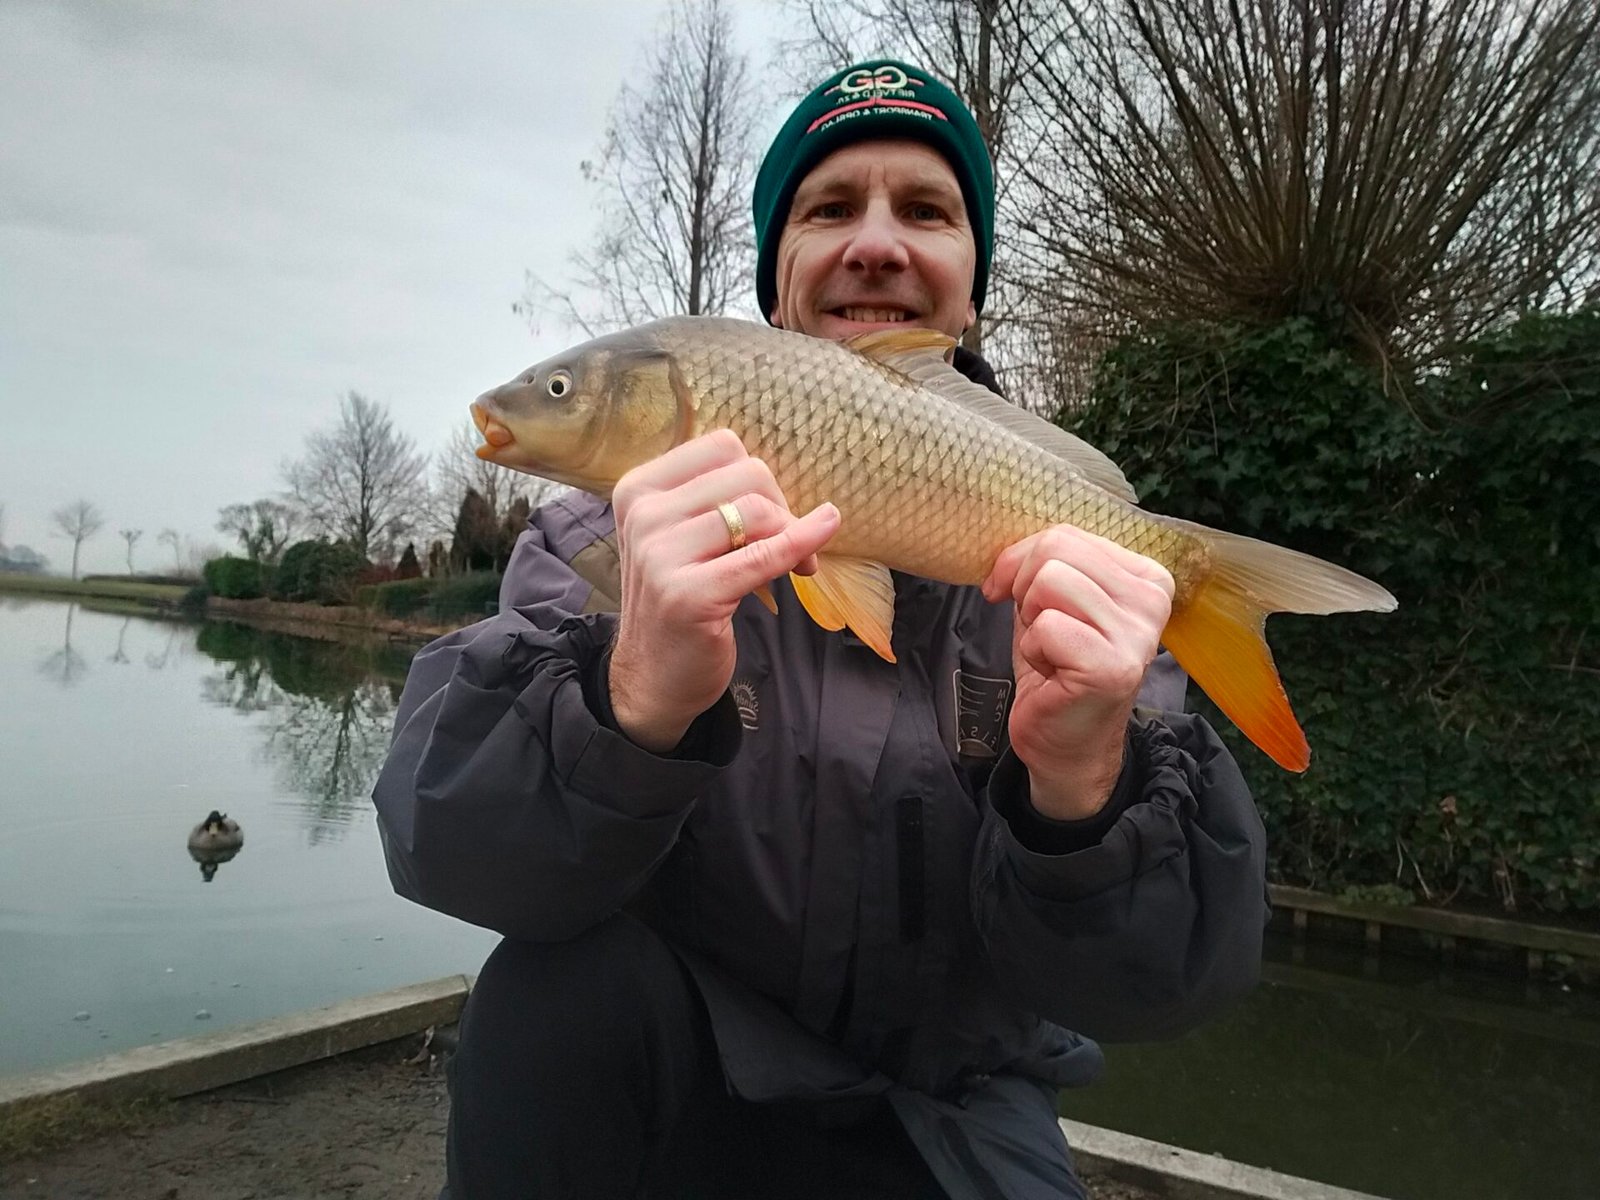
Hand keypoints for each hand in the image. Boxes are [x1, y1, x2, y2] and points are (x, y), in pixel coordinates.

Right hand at [608, 430, 839, 752]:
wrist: (653, 680)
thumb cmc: (679, 600)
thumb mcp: (683, 538)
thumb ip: (719, 501)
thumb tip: (795, 482)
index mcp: (639, 490)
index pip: (723, 447)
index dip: (760, 479)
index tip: (770, 518)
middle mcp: (643, 515)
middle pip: (748, 474)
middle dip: (783, 507)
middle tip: (791, 548)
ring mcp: (661, 555)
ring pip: (759, 510)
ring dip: (792, 536)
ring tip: (796, 568)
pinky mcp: (690, 594)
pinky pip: (765, 556)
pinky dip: (800, 547)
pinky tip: (816, 555)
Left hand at [981, 525, 1173, 819]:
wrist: (1068, 746)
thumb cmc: (1059, 669)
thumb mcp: (1055, 603)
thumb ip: (1047, 564)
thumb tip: (1008, 547)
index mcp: (1146, 577)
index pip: (1067, 533)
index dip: (1022, 561)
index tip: (1016, 596)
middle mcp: (1152, 600)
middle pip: (1056, 549)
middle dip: (1024, 587)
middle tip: (1038, 630)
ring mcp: (1137, 635)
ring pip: (1049, 582)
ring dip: (1031, 621)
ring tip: (1051, 651)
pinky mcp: (1112, 667)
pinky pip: (1046, 627)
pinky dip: (1034, 650)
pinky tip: (1054, 674)